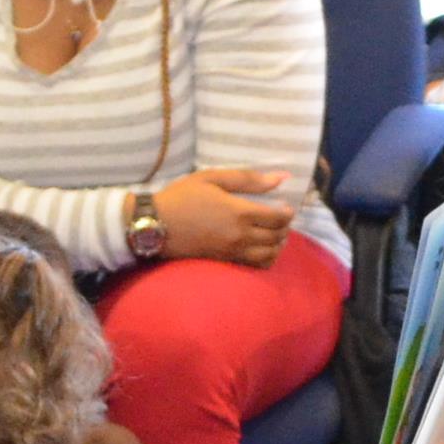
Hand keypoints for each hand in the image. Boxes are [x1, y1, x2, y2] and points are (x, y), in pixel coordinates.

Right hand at [150, 167, 294, 266]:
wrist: (155, 225)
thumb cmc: (182, 196)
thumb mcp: (213, 178)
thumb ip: (248, 179)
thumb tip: (281, 178)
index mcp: (239, 212)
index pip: (278, 218)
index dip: (288, 212)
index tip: (285, 206)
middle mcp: (240, 236)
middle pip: (277, 237)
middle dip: (284, 228)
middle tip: (280, 219)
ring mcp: (233, 252)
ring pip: (270, 255)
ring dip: (278, 245)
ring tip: (274, 235)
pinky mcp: (225, 262)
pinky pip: (256, 265)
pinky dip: (266, 258)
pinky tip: (262, 248)